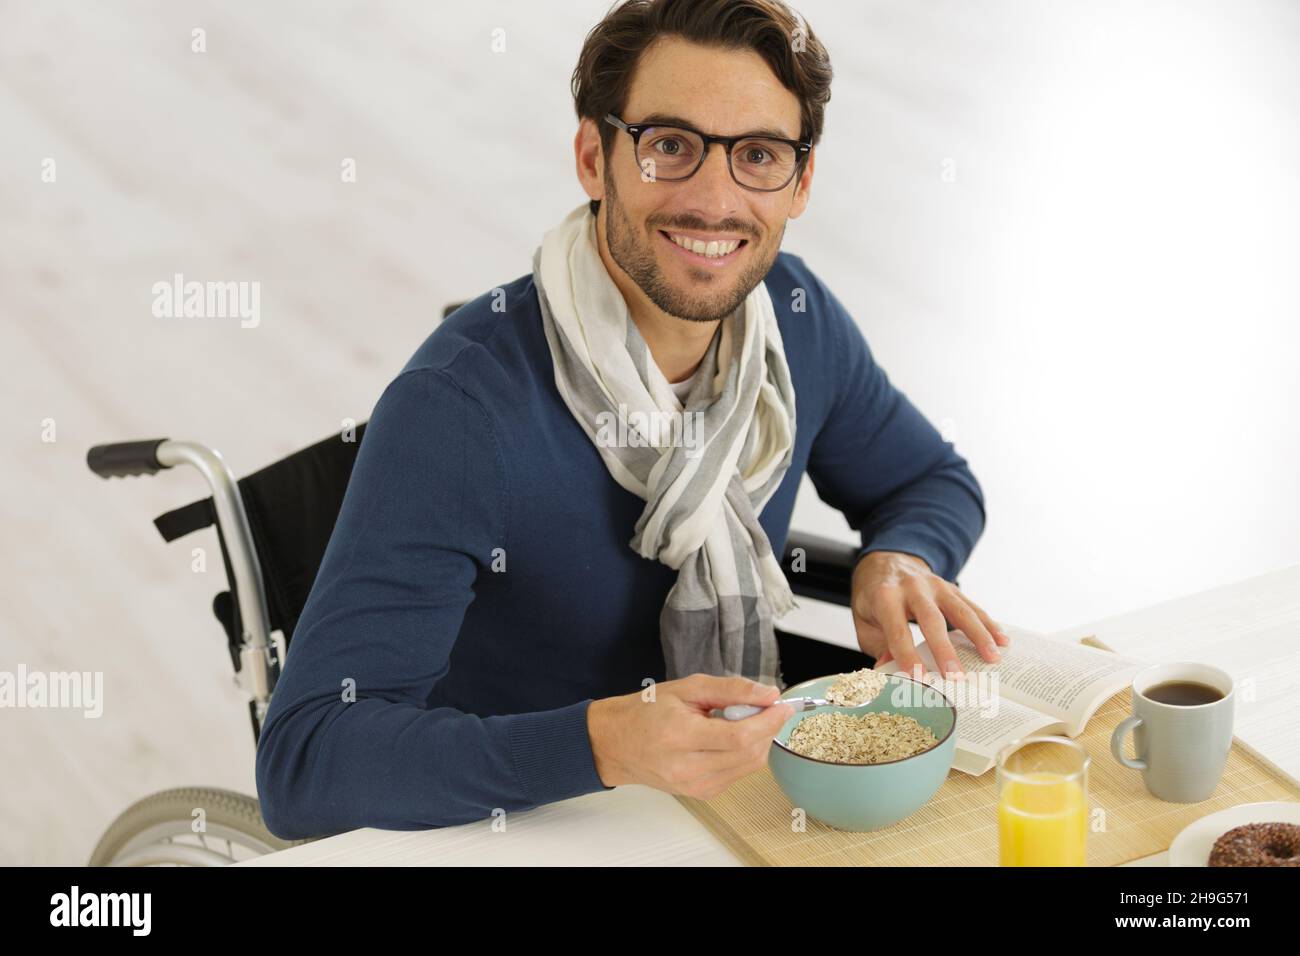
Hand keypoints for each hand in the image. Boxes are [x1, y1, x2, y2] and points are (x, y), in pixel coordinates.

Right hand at [586, 675, 794, 798]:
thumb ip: (731, 690)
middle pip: (749, 754)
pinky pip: (738, 774)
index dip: (768, 721)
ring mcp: (695, 786)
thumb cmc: (646, 711)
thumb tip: (768, 694)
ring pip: (748, 766)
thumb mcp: (687, 688)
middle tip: (762, 707)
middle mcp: (688, 768)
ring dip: (756, 741)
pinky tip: (728, 738)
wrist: (617, 743)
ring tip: (737, 720)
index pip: (739, 737)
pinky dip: (743, 754)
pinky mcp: (701, 794)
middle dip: (766, 728)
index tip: (782, 705)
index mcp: (680, 736)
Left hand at [850, 550, 1009, 679]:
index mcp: (885, 597)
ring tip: (992, 658)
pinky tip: (1002, 641)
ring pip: (959, 610)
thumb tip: (889, 672)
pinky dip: (988, 623)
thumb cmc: (874, 599)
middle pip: (932, 619)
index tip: (918, 678)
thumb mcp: (863, 620)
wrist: (885, 562)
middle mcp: (912, 588)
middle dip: (945, 649)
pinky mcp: (950, 588)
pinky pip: (972, 606)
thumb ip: (877, 646)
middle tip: (957, 676)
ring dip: (978, 635)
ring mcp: (935, 585)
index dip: (907, 654)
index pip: (897, 628)